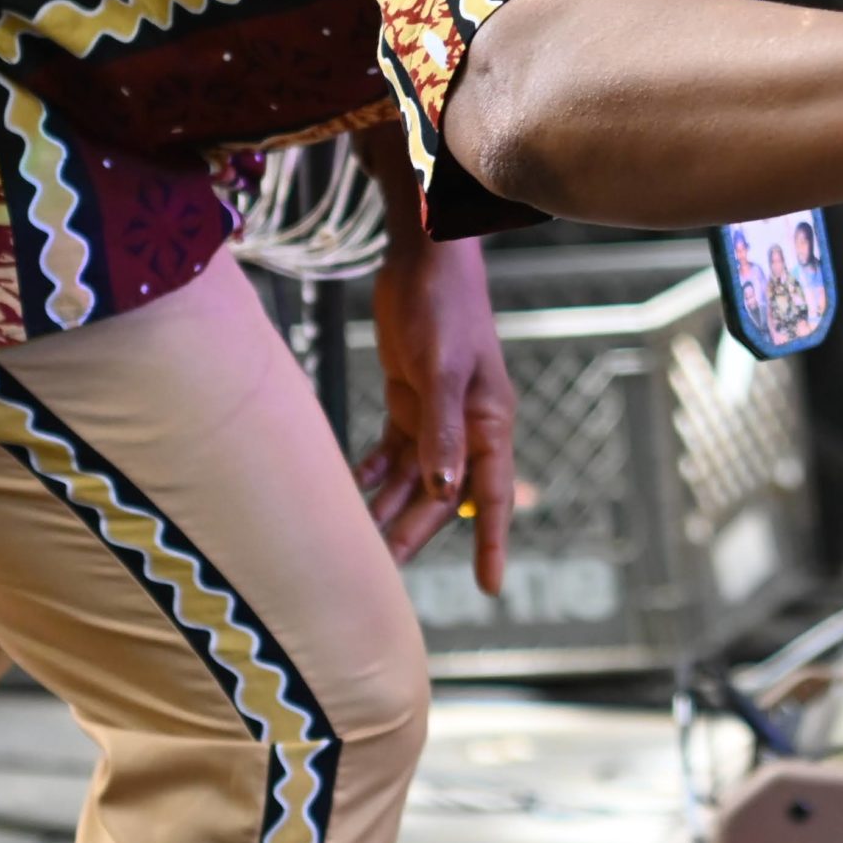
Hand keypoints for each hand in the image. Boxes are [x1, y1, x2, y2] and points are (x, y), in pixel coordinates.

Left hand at [358, 236, 516, 594]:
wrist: (424, 257)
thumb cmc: (442, 304)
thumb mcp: (441, 365)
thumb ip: (442, 427)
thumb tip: (445, 489)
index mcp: (489, 420)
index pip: (493, 493)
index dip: (492, 540)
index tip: (490, 586)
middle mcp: (467, 425)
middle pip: (443, 494)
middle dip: (415, 531)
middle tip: (381, 574)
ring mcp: (436, 414)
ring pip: (414, 477)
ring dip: (387, 506)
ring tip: (355, 544)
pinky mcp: (409, 399)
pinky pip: (393, 450)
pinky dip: (373, 471)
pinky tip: (350, 490)